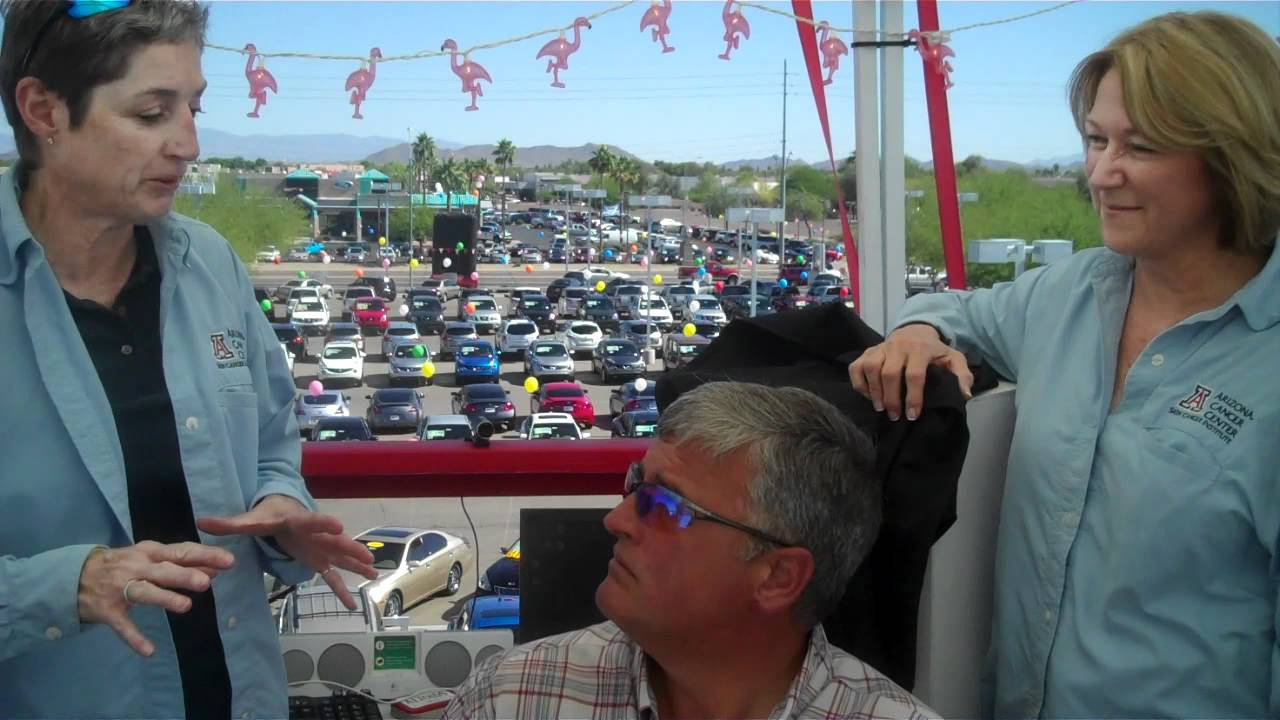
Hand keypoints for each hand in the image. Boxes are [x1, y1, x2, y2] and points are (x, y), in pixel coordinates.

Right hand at [78, 542, 235, 656]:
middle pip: (163, 570)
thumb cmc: (123, 565)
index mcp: (150, 553)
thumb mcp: (151, 558)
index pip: (181, 551)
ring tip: (185, 606)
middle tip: (207, 582)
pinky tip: (149, 651)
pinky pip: (123, 626)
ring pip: (144, 593)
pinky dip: (135, 638)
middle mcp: (136, 568)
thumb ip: (182, 563)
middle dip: (185, 575)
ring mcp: (120, 589)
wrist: (74, 576)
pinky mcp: (107, 611)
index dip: (205, 556)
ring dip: (164, 599)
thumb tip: (214, 569)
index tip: (228, 561)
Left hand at [196, 495, 376, 610]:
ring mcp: (320, 547)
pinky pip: (333, 576)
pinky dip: (342, 590)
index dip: (323, 524)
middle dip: (349, 549)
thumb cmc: (269, 512)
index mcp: (297, 521)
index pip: (310, 521)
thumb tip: (200, 522)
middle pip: (333, 541)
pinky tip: (353, 605)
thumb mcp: (249, 518)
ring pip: (340, 557)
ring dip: (356, 565)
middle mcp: (314, 534)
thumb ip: (228, 523)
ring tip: (373, 573)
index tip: (338, 525)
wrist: (286, 507)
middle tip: (367, 555)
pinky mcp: (319, 559)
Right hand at [849, 323, 973, 420]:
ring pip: (870, 368)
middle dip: (891, 398)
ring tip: (880, 407)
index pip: (914, 374)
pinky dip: (859, 382)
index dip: (913, 397)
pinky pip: (856, 366)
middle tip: (895, 416)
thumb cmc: (934, 350)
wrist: (915, 330)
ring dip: (874, 391)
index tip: (913, 415)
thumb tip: (964, 396)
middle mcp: (898, 346)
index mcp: (921, 349)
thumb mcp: (953, 359)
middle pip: (889, 373)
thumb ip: (962, 376)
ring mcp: (881, 347)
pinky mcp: (868, 351)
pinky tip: (868, 395)